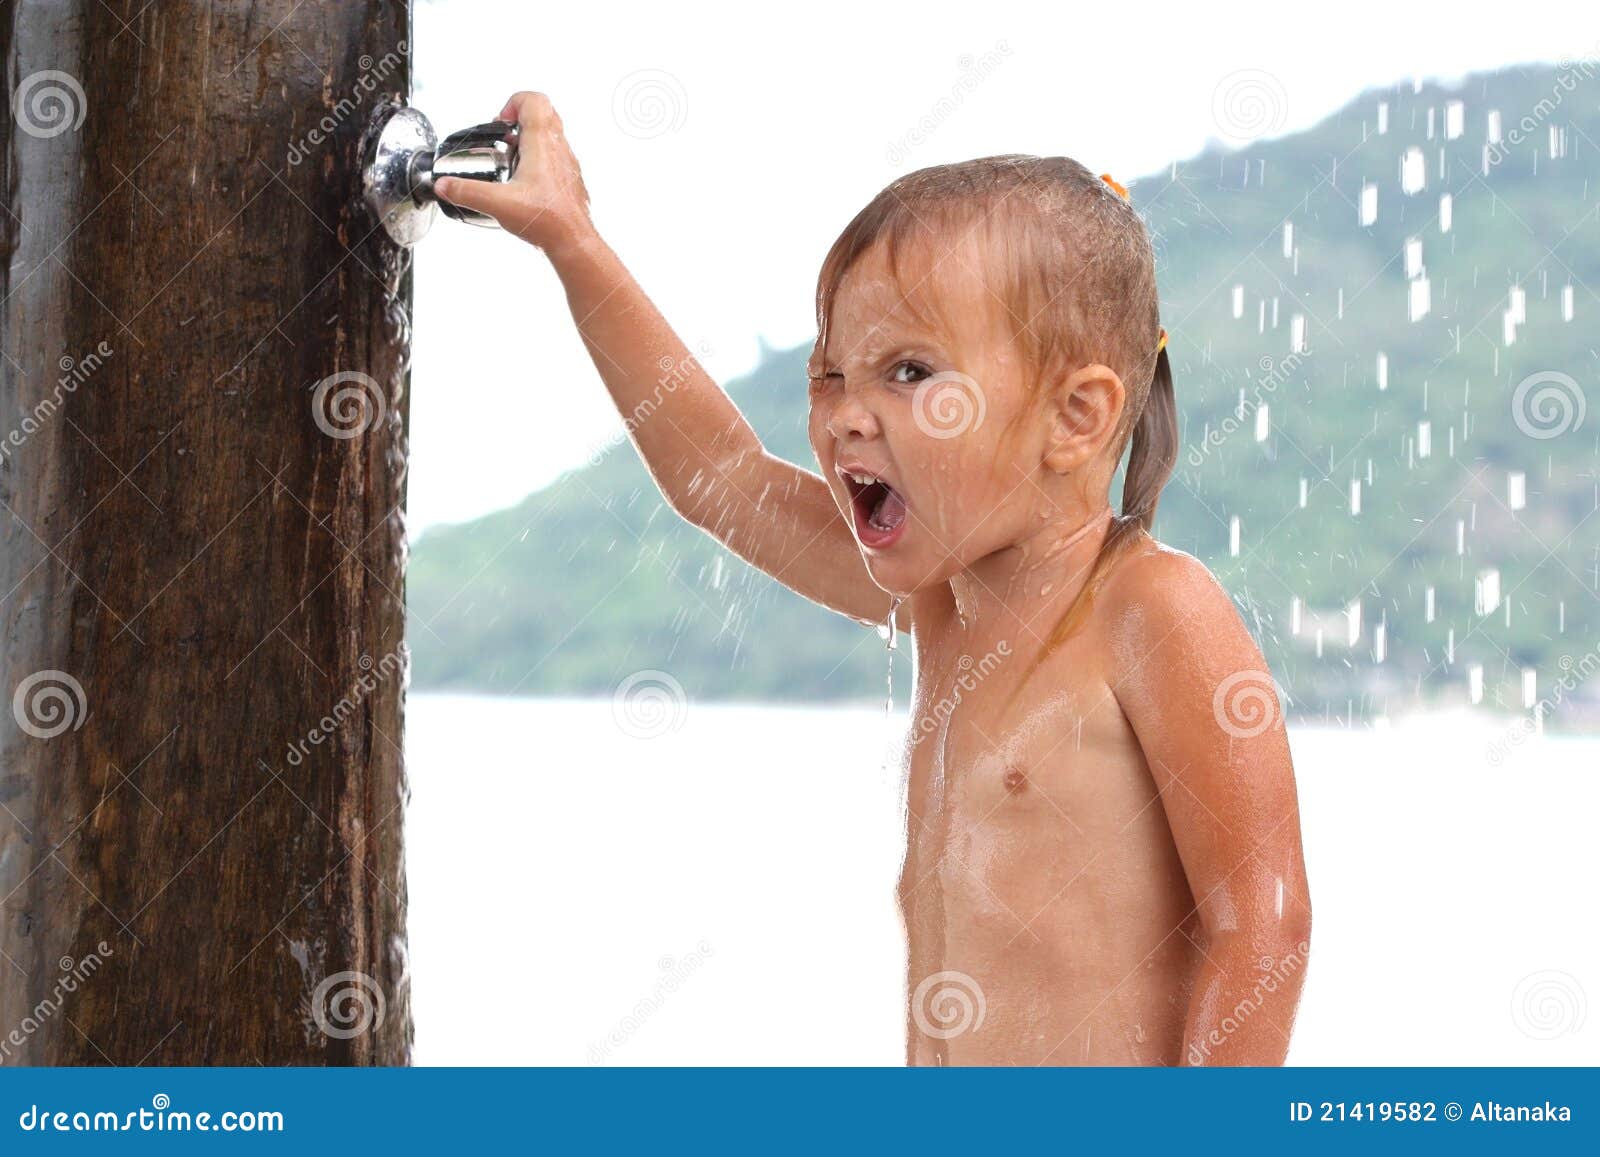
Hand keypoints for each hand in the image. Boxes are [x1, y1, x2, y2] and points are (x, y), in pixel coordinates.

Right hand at [434, 91, 594, 257]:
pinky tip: (525, 183)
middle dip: (520, 119)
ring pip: (552, 135)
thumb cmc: (548, 220)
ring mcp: (568, 163)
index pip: (534, 100)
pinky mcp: (570, 180)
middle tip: (504, 137)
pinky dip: (539, 160)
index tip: (501, 122)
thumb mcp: (498, 204)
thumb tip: (445, 186)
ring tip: (511, 160)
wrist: (573, 242)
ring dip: (530, 140)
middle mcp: (559, 148)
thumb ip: (467, 192)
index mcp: (542, 144)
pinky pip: (556, 157)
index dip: (513, 102)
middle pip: (544, 113)